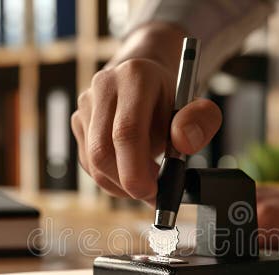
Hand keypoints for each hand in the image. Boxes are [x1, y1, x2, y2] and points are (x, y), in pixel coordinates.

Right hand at [71, 24, 221, 201]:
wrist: (149, 82)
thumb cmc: (173, 100)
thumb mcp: (198, 109)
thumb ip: (199, 123)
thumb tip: (184, 143)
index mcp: (136, 77)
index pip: (126, 131)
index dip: (136, 169)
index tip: (153, 191)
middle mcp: (105, 87)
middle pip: (102, 150)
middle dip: (127, 182)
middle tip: (153, 193)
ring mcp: (87, 105)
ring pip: (93, 162)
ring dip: (120, 184)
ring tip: (146, 181)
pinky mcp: (79, 123)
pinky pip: (89, 164)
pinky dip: (111, 179)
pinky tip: (130, 172)